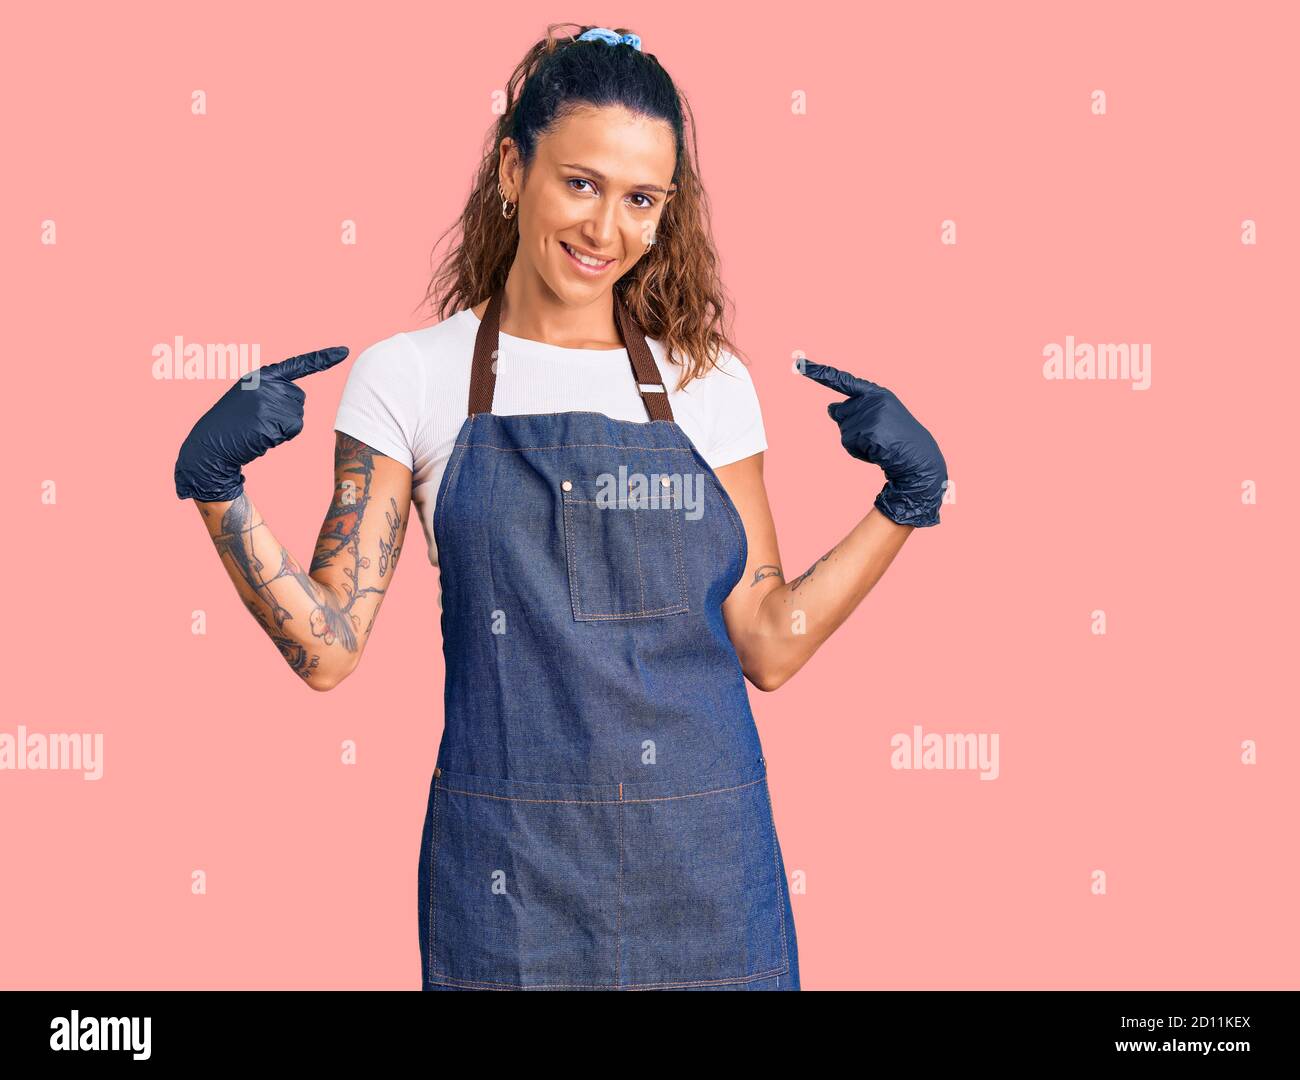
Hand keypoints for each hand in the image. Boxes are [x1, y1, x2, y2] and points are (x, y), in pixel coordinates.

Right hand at [174, 346, 349, 501]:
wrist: (209, 446)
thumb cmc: (231, 426)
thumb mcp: (248, 398)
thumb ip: (272, 392)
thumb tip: (297, 399)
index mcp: (261, 376)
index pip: (298, 364)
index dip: (324, 358)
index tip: (346, 351)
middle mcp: (266, 383)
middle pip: (299, 399)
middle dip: (286, 414)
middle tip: (258, 422)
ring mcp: (269, 400)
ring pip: (298, 416)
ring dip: (283, 428)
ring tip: (257, 429)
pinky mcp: (271, 419)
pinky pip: (293, 430)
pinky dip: (281, 438)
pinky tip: (259, 436)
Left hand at [799, 360, 946, 526]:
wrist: (919, 459)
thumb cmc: (896, 441)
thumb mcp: (878, 418)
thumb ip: (854, 410)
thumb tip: (830, 407)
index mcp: (877, 393)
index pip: (842, 380)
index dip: (819, 372)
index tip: (799, 363)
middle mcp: (873, 398)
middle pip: (839, 412)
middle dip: (851, 428)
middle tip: (876, 436)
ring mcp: (871, 413)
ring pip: (843, 431)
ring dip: (856, 443)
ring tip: (879, 444)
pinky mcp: (869, 430)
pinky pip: (848, 444)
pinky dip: (859, 453)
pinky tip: (878, 451)